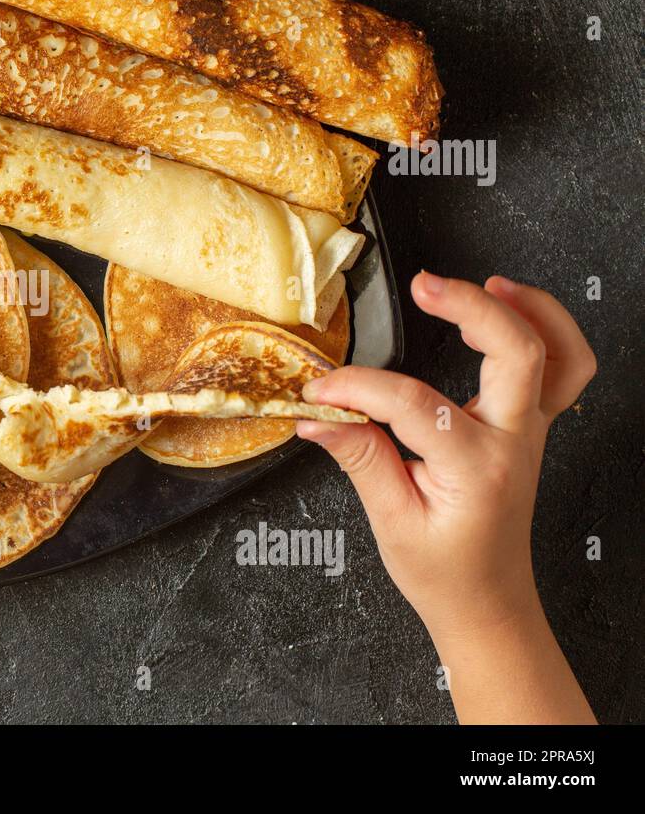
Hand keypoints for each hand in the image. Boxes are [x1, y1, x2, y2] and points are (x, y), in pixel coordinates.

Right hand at [296, 272, 596, 722]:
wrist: (487, 599)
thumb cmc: (444, 571)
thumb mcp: (391, 521)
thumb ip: (359, 457)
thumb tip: (318, 416)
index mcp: (477, 469)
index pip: (414, 404)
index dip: (359, 388)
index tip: (321, 389)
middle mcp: (513, 443)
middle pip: (516, 354)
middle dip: (470, 308)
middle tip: (423, 286)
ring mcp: (531, 432)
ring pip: (558, 354)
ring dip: (528, 309)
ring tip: (483, 284)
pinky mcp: (532, 426)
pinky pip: (564, 369)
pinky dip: (546, 329)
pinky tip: (509, 308)